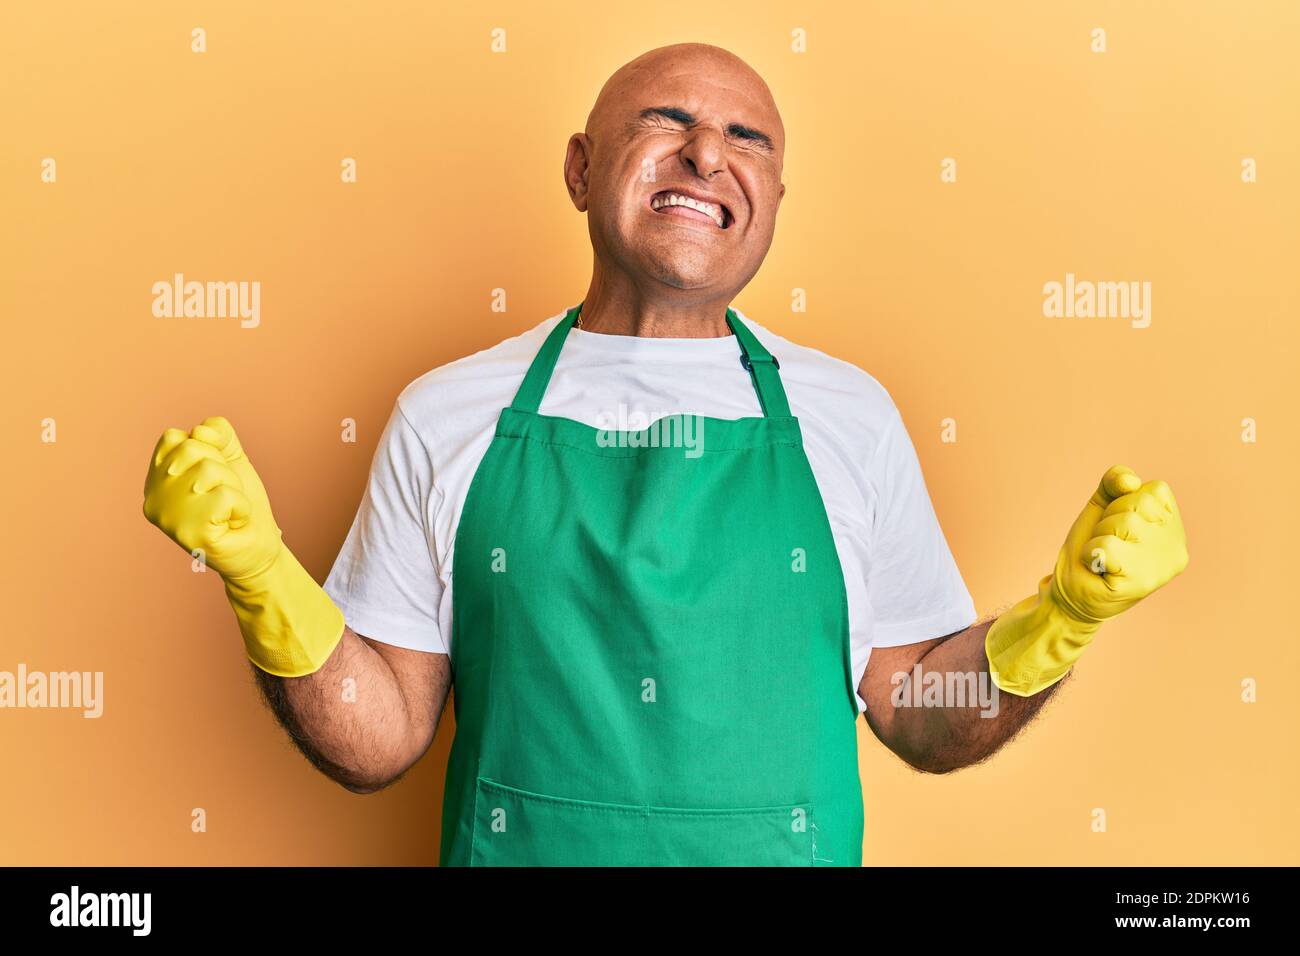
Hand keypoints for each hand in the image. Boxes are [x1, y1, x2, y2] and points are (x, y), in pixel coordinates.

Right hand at [142, 417, 282, 580]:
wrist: (259, 546)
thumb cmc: (241, 501)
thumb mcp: (230, 457)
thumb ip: (217, 433)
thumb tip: (200, 431)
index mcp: (155, 478)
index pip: (174, 438)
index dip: (207, 449)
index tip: (214, 477)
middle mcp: (153, 498)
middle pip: (192, 449)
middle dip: (223, 469)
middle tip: (225, 495)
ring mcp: (169, 518)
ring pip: (209, 471)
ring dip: (233, 488)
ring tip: (229, 511)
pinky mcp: (190, 535)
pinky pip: (225, 496)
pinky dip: (241, 507)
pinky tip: (233, 523)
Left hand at [1050, 464, 1188, 624]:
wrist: (1071, 590)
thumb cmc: (1091, 545)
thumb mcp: (1103, 505)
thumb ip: (1116, 481)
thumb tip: (1130, 481)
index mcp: (1175, 527)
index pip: (1155, 489)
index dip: (1123, 501)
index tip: (1117, 526)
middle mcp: (1178, 548)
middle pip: (1139, 503)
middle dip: (1110, 519)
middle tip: (1107, 543)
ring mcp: (1162, 568)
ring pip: (1124, 522)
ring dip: (1100, 536)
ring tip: (1104, 556)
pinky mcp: (1139, 584)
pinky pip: (1107, 546)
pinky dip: (1091, 552)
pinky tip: (1098, 568)